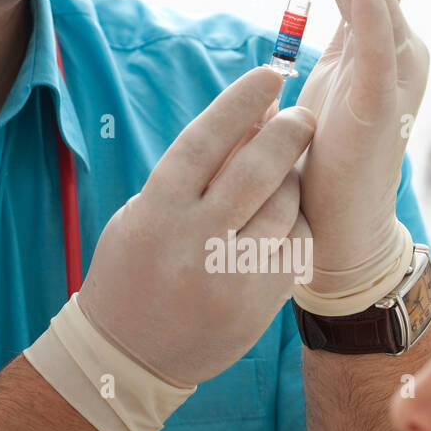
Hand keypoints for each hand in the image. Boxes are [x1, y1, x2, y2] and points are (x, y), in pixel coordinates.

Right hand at [78, 65, 314, 385]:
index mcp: (157, 210)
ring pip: (284, 206)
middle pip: (257, 170)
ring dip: (293, 180)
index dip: (241, 102)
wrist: (128, 356)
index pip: (205, 140)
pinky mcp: (258, 303)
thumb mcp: (145, 214)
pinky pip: (294, 246)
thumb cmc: (135, 270)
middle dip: (288, 134)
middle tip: (303, 116)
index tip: (270, 75)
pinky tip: (286, 219)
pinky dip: (296, 224)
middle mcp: (194, 240)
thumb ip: (192, 173)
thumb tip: (250, 118)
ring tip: (288, 172)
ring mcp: (229, 275)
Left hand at [293, 0, 429, 300]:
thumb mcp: (338, 77)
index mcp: (376, 45)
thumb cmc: (333, 157)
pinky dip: (374, 18)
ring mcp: (393, 82)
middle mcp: (395, 55)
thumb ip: (348, 29)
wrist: (339, 228)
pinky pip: (379, 58)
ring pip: (373, 8)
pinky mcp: (383, 113)